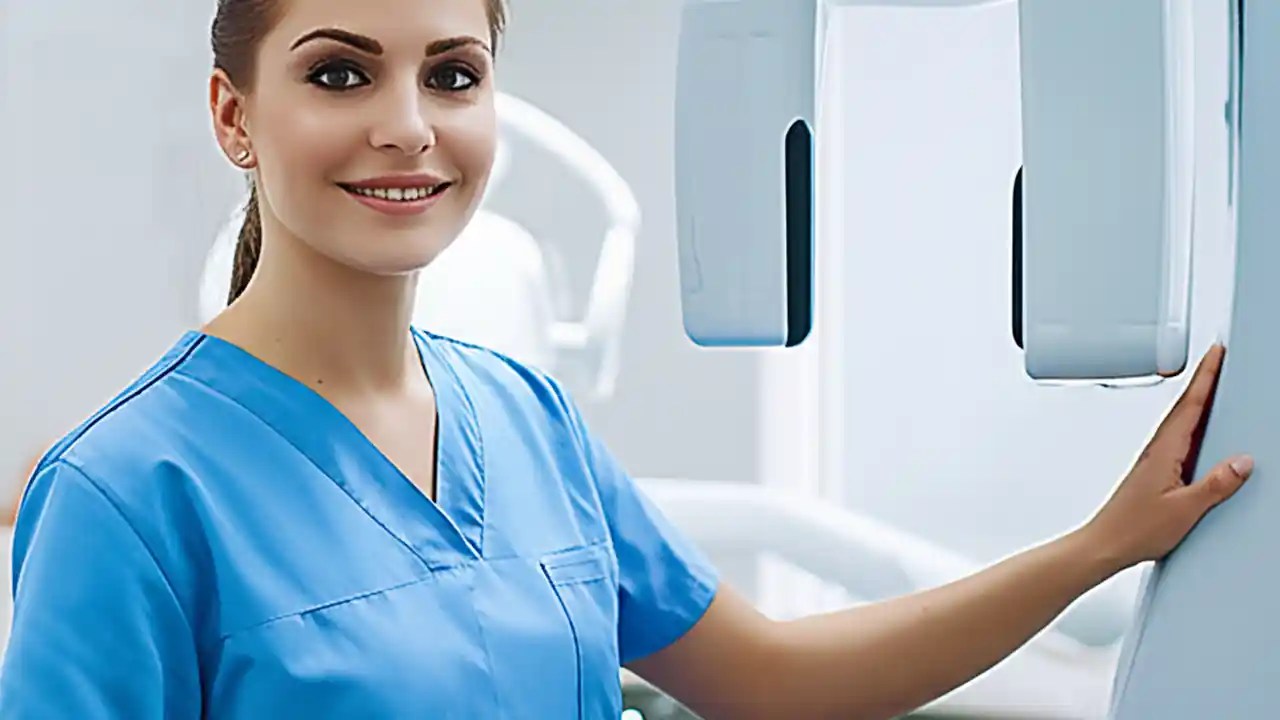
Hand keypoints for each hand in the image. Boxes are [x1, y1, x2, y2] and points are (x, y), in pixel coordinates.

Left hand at [1082, 343, 1253, 573]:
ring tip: (1218, 387)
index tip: (1216, 353)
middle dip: (1205, 381)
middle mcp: (1159, 450)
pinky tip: (1205, 435)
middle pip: (1188, 408)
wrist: (1105, 544)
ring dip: (1200, 403)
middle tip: (1221, 359)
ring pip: (1185, 424)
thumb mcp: (1185, 508)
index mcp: (1165, 450)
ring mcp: (1157, 461)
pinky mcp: (1157, 473)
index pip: (1190, 404)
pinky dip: (1196, 429)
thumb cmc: (1134, 528)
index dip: (1205, 376)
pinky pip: (1183, 442)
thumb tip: (1241, 462)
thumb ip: (1216, 484)